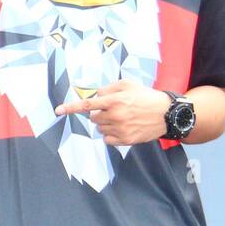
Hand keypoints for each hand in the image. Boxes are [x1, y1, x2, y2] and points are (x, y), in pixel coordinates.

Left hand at [54, 80, 169, 145]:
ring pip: (100, 129)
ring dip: (106, 124)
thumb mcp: (128, 85)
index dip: (70, 108)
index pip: (87, 104)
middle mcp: (115, 116)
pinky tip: (123, 128)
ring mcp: (120, 129)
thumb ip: (108, 88)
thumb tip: (95, 94)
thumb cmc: (146, 96)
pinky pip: (107, 140)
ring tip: (122, 119)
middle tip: (114, 110)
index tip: (57, 111)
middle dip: (99, 114)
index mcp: (114, 100)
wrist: (167, 114)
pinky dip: (111, 135)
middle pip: (93, 118)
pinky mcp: (126, 140)